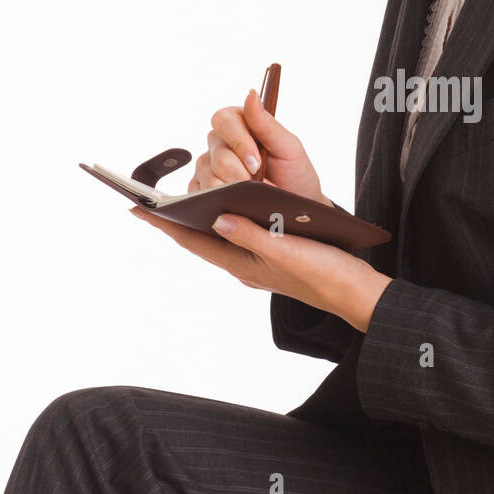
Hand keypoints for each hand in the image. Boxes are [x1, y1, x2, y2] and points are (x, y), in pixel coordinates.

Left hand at [129, 205, 391, 330]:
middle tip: (153, 200)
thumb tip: (217, 216)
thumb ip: (251, 234)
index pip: (194, 240)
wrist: (358, 294)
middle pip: (202, 237)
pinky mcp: (277, 255)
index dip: (164, 223)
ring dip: (203, 217)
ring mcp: (260, 261)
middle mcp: (246, 263)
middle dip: (177, 219)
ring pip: (221, 235)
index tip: (136, 207)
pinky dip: (231, 217)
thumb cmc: (326, 275)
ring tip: (184, 199)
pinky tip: (233, 206)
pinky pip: (243, 234)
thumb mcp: (287, 251)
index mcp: (243, 263)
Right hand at [190, 89, 333, 205]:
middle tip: (257, 185)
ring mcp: (207, 166)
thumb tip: (252, 94)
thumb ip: (268, 123)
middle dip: (239, 174)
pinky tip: (234, 204)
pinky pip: (199, 194)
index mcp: (239, 124)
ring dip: (231, 190)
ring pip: (207, 177)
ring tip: (250, 197)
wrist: (295, 208)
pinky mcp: (200, 189)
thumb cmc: (294, 174)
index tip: (256, 163)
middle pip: (216, 154)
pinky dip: (217, 202)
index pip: (223, 120)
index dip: (239, 142)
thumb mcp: (289, 148)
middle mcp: (219, 143)